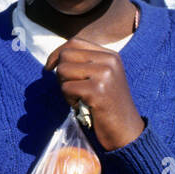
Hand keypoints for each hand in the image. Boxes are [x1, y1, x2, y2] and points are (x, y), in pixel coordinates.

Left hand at [46, 32, 144, 151]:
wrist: (126, 131)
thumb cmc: (108, 106)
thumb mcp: (103, 78)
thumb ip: (86, 64)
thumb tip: (56, 56)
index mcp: (110, 55)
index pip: (75, 42)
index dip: (57, 53)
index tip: (48, 68)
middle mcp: (109, 61)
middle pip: (66, 55)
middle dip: (60, 74)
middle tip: (71, 90)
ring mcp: (104, 75)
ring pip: (63, 70)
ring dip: (64, 88)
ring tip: (79, 98)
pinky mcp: (97, 90)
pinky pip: (66, 88)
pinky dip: (69, 100)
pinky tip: (82, 106)